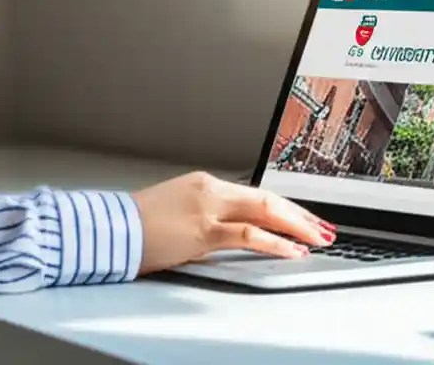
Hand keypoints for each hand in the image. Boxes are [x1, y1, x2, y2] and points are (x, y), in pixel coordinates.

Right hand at [131, 172, 336, 274]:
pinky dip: (275, 242)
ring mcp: (207, 209)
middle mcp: (209, 190)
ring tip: (317, 239)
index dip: (286, 208)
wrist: (109, 229)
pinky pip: (247, 235)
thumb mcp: (176, 212)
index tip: (305, 219)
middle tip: (323, 229)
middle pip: (268, 199)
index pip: (256, 194)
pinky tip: (291, 250)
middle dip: (300, 216)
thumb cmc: (135, 226)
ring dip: (297, 227)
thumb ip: (205, 216)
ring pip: (265, 211)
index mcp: (204, 184)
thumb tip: (230, 231)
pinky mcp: (202, 232)